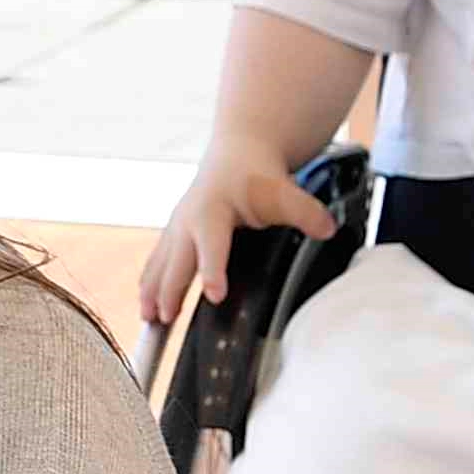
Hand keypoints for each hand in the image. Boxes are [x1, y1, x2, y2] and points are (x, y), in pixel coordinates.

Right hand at [138, 150, 336, 336]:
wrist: (239, 151)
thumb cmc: (258, 175)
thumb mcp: (285, 191)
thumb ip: (306, 211)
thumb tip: (327, 228)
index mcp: (214, 209)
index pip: (212, 244)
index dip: (213, 269)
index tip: (215, 294)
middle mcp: (189, 218)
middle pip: (177, 258)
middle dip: (170, 288)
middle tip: (164, 318)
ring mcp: (177, 226)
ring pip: (160, 261)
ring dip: (152, 290)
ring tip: (149, 321)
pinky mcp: (173, 233)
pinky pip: (157, 261)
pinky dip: (150, 283)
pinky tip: (147, 309)